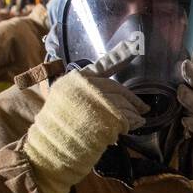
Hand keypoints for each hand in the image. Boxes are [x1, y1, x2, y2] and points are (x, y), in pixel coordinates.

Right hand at [23, 48, 148, 192]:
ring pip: (122, 104)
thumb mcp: (65, 103)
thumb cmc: (55, 129)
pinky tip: (133, 127)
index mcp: (74, 80)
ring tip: (140, 120)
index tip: (135, 44)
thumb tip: (114, 100)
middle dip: (133, 99)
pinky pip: (123, 118)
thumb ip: (86, 96)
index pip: (102, 65)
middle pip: (117, 89)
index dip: (119, 55)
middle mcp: (84, 87)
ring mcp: (93, 102)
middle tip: (144, 107)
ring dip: (133, 114)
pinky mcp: (102, 117)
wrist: (49, 148)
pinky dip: (130, 123)